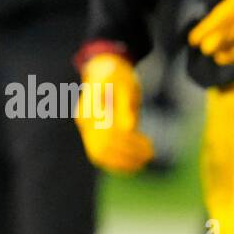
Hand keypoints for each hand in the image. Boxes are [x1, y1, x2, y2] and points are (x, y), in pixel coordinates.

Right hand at [75, 52, 152, 173]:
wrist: (103, 69)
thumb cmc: (118, 75)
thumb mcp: (126, 85)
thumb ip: (125, 105)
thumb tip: (129, 129)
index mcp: (90, 105)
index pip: (109, 132)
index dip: (130, 142)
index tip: (149, 144)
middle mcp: (84, 119)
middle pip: (103, 146)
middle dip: (128, 153)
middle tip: (150, 153)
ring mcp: (85, 128)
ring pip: (99, 155)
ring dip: (122, 161)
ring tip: (144, 160)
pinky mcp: (90, 134)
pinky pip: (99, 155)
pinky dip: (116, 163)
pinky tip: (134, 163)